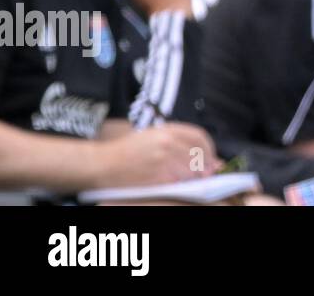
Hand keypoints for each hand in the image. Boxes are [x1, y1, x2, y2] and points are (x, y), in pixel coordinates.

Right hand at [95, 123, 219, 187]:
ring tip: (189, 180)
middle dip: (205, 166)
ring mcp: (163, 159)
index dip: (209, 149)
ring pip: (191, 170)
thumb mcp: (153, 137)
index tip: (211, 158)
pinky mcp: (157, 176)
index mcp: (168, 129)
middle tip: (206, 174)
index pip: (199, 137)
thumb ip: (179, 143)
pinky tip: (176, 184)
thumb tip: (208, 157)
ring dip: (194, 177)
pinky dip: (181, 184)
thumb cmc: (127, 151)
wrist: (102, 163)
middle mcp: (167, 142)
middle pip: (199, 155)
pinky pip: (178, 182)